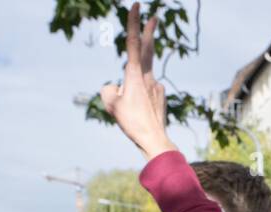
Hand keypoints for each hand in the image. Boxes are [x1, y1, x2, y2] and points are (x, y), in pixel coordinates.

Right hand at [98, 4, 175, 160]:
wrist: (154, 140)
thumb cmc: (131, 122)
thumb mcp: (110, 104)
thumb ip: (109, 89)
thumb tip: (118, 86)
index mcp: (135, 74)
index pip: (133, 43)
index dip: (133, 23)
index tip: (137, 6)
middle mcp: (149, 77)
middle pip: (148, 49)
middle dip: (150, 31)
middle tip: (155, 15)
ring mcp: (157, 86)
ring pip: (141, 78)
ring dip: (134, 84)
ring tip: (133, 108)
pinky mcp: (161, 95)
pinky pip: (145, 91)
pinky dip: (139, 97)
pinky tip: (141, 112)